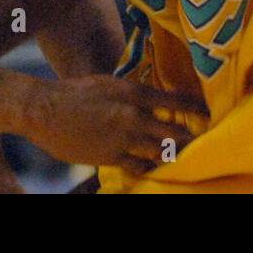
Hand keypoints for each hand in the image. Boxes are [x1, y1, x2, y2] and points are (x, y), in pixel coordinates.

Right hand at [19, 75, 208, 175]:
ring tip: (182, 156)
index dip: (194, 109)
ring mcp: (123, 139)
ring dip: (171, 154)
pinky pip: (138, 166)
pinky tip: (154, 167)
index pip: (174, 102)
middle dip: (189, 139)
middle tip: (201, 142)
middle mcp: (133, 117)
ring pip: (159, 152)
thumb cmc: (74, 91)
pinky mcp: (111, 157)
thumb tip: (149, 102)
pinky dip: (148, 167)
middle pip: (173, 133)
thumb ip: (131, 94)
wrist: (44, 109)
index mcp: (133, 93)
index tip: (207, 114)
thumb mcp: (108, 84)